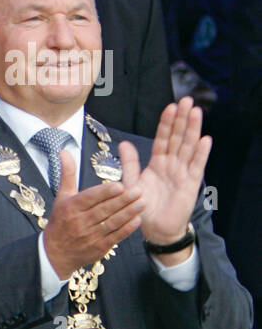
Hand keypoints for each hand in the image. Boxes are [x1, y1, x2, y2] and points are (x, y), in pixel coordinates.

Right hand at [42, 147, 144, 277]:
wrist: (55, 253)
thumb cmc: (60, 220)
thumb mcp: (62, 196)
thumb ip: (67, 173)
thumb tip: (65, 151)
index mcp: (71, 207)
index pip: (89, 198)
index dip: (105, 192)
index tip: (119, 185)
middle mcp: (80, 222)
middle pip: (104, 210)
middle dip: (123, 200)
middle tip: (139, 190)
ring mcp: (90, 236)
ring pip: (112, 222)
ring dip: (129, 212)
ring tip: (143, 202)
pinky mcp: (99, 247)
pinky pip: (116, 236)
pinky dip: (127, 228)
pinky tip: (137, 219)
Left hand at [117, 97, 210, 262]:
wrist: (154, 229)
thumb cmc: (143, 206)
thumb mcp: (131, 183)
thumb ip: (129, 163)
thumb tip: (123, 143)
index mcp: (157, 163)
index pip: (163, 139)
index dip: (166, 123)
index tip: (170, 106)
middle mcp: (172, 165)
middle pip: (178, 138)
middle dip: (182, 119)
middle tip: (187, 100)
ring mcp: (182, 173)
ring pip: (188, 147)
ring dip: (192, 130)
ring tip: (196, 112)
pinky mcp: (190, 185)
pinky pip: (196, 167)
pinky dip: (200, 153)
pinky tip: (205, 139)